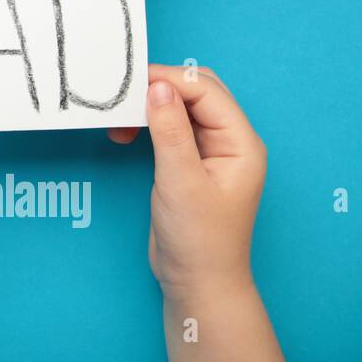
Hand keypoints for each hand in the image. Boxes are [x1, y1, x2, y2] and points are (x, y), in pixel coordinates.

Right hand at [119, 64, 286, 361]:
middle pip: (196, 92)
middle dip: (159, 88)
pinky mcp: (190, 162)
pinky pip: (171, 128)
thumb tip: (158, 87)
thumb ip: (170, 131)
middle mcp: (230, 141)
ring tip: (120, 121)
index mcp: (241, 143)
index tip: (131, 82)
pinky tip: (127, 134)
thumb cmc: (199, 239)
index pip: (205, 91)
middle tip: (122, 97)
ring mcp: (211, 151)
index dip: (169, 80)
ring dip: (150, 107)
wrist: (197, 281)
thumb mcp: (180, 181)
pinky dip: (148, 124)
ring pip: (181, 108)